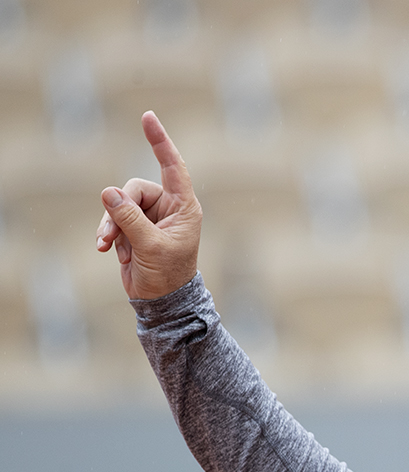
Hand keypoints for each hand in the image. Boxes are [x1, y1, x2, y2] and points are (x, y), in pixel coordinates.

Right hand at [96, 111, 201, 299]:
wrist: (161, 301)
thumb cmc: (167, 275)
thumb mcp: (149, 246)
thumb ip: (130, 219)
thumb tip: (108, 192)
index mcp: (184, 207)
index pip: (173, 167)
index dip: (160, 141)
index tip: (148, 117)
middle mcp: (169, 207)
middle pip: (133, 189)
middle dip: (118, 210)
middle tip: (111, 235)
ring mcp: (150, 216)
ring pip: (119, 203)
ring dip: (110, 225)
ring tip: (107, 246)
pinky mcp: (134, 227)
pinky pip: (113, 218)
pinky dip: (108, 233)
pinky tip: (107, 250)